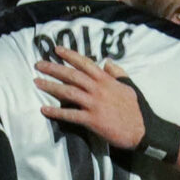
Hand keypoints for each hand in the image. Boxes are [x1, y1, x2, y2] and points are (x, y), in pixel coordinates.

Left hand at [35, 48, 177, 159]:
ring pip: (68, 92)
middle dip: (53, 68)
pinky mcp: (92, 120)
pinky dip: (56, 112)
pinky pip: (70, 115)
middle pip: (72, 75)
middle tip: (38, 64)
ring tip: (36, 82)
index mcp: (106, 80)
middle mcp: (98, 89)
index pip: (85, 63)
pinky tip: (44, 109)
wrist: (143, 130)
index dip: (70, 55)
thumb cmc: (137, 109)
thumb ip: (118, 73)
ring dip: (50, 86)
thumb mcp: (129, 86)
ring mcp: (94, 104)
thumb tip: (108, 62)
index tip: (56, 50)